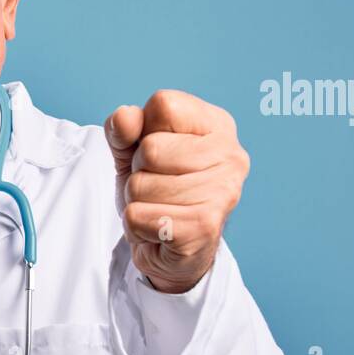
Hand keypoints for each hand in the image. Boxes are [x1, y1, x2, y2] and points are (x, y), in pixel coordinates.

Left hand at [104, 89, 249, 293]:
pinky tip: (158, 229)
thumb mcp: (133, 153)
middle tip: (155, 187)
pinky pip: (138, 217)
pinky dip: (136, 226)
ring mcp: (222, 192)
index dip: (144, 130)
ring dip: (136, 201)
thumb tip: (124, 117)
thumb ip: (123, 130)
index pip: (163, 104)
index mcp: (217, 125)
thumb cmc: (158, 191)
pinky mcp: (204, 227)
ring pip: (140, 185)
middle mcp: (230, 155)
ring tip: (158, 208)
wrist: (171, 249)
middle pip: (150, 148)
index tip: (156, 154)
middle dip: (138, 172)